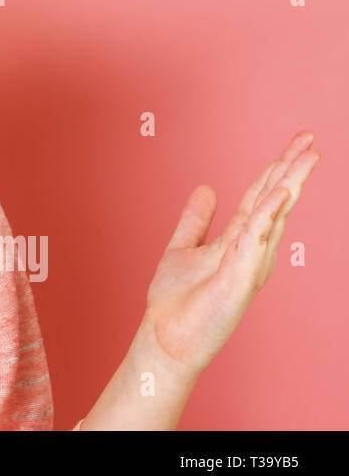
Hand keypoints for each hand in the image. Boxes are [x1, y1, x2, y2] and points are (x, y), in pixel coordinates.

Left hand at [142, 132, 319, 376]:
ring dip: (289, 184)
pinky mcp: (240, 277)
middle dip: (292, 169)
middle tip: (310, 138)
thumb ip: (196, 220)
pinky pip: (256, 239)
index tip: (297, 143)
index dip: (277, 169)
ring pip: (273, 215)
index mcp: (239, 240)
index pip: (262, 197)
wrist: (166, 337)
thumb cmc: (177, 301)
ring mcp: (249, 263)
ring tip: (307, 156)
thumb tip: (206, 188)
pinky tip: (280, 192)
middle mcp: (251, 249)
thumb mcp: (184, 248)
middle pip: (275, 201)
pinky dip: (268, 214)